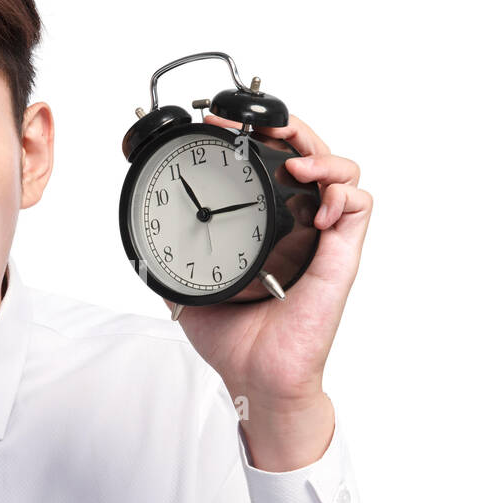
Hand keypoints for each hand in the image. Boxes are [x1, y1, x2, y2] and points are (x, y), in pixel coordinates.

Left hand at [165, 113, 371, 470]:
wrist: (256, 376)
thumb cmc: (234, 340)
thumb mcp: (187, 287)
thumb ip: (171, 260)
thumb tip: (142, 240)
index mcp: (269, 226)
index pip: (273, 164)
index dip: (256, 136)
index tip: (219, 127)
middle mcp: (299, 225)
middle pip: (311, 153)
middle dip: (290, 128)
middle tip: (256, 127)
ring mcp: (323, 238)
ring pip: (343, 170)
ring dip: (321, 154)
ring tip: (292, 163)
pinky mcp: (342, 256)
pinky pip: (359, 206)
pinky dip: (342, 192)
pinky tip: (315, 205)